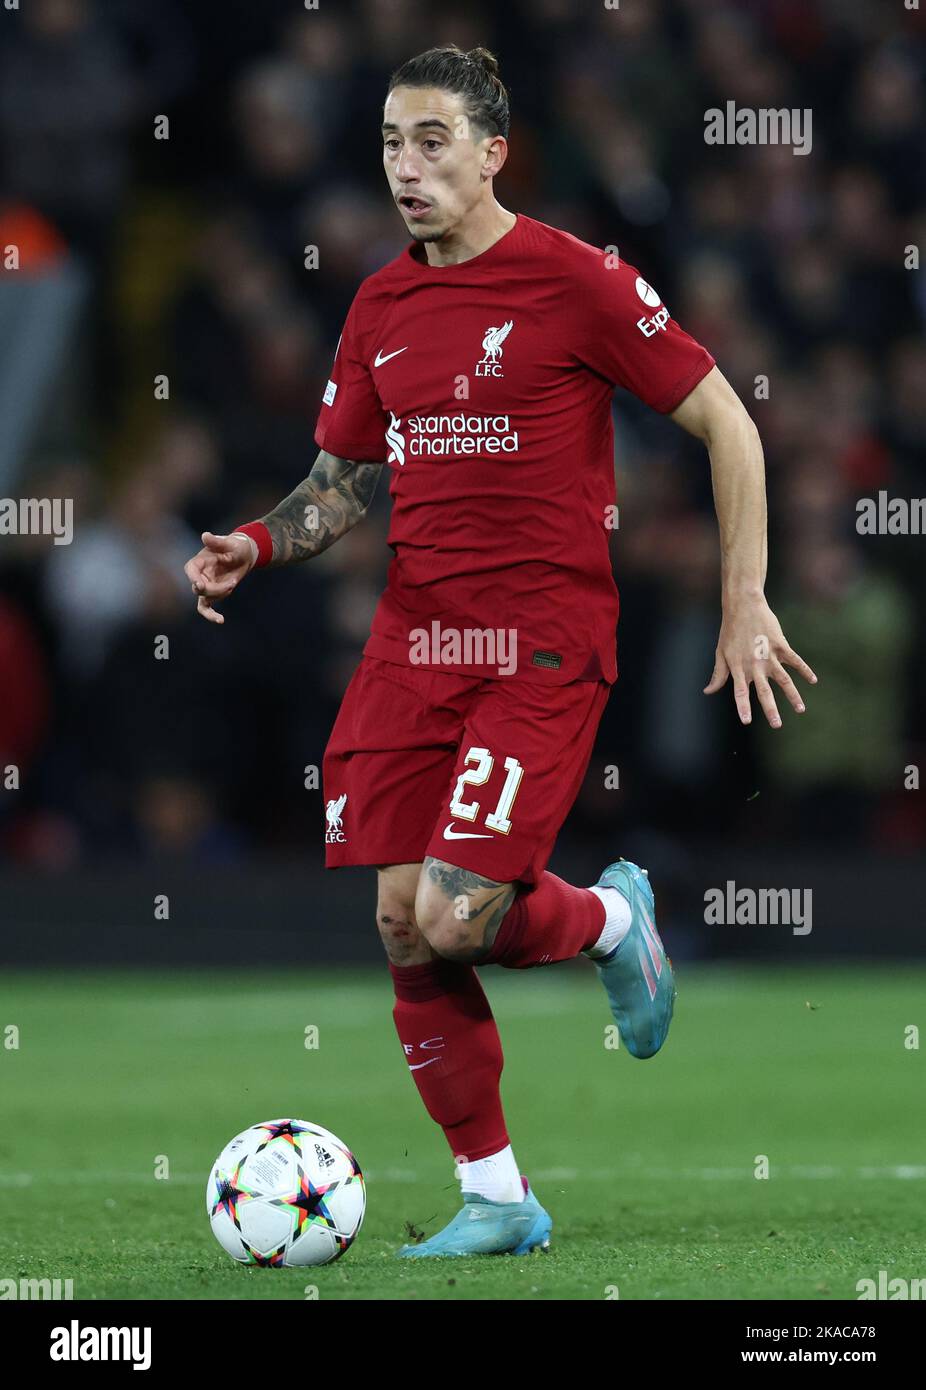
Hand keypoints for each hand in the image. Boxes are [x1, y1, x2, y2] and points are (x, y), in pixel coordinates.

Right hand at [184, 532, 256, 624]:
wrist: (245, 556)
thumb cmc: (236, 547)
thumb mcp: (229, 543)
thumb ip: (217, 542)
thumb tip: (205, 535)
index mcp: (199, 561)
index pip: (190, 570)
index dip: (193, 578)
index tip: (200, 584)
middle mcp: (199, 574)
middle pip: (199, 588)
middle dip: (215, 589)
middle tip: (232, 583)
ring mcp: (205, 586)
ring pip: (205, 598)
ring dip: (221, 594)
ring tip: (233, 583)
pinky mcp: (213, 594)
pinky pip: (206, 608)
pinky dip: (212, 615)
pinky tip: (220, 620)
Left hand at [704, 595, 816, 727]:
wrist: (744, 606)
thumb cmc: (730, 631)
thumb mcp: (721, 653)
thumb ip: (718, 675)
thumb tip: (708, 691)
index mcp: (739, 667)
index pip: (740, 692)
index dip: (743, 707)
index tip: (747, 721)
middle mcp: (754, 664)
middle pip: (764, 691)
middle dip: (771, 709)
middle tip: (777, 725)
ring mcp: (769, 655)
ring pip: (784, 680)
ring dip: (793, 695)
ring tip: (801, 710)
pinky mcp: (781, 645)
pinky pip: (795, 660)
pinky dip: (804, 670)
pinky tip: (813, 680)